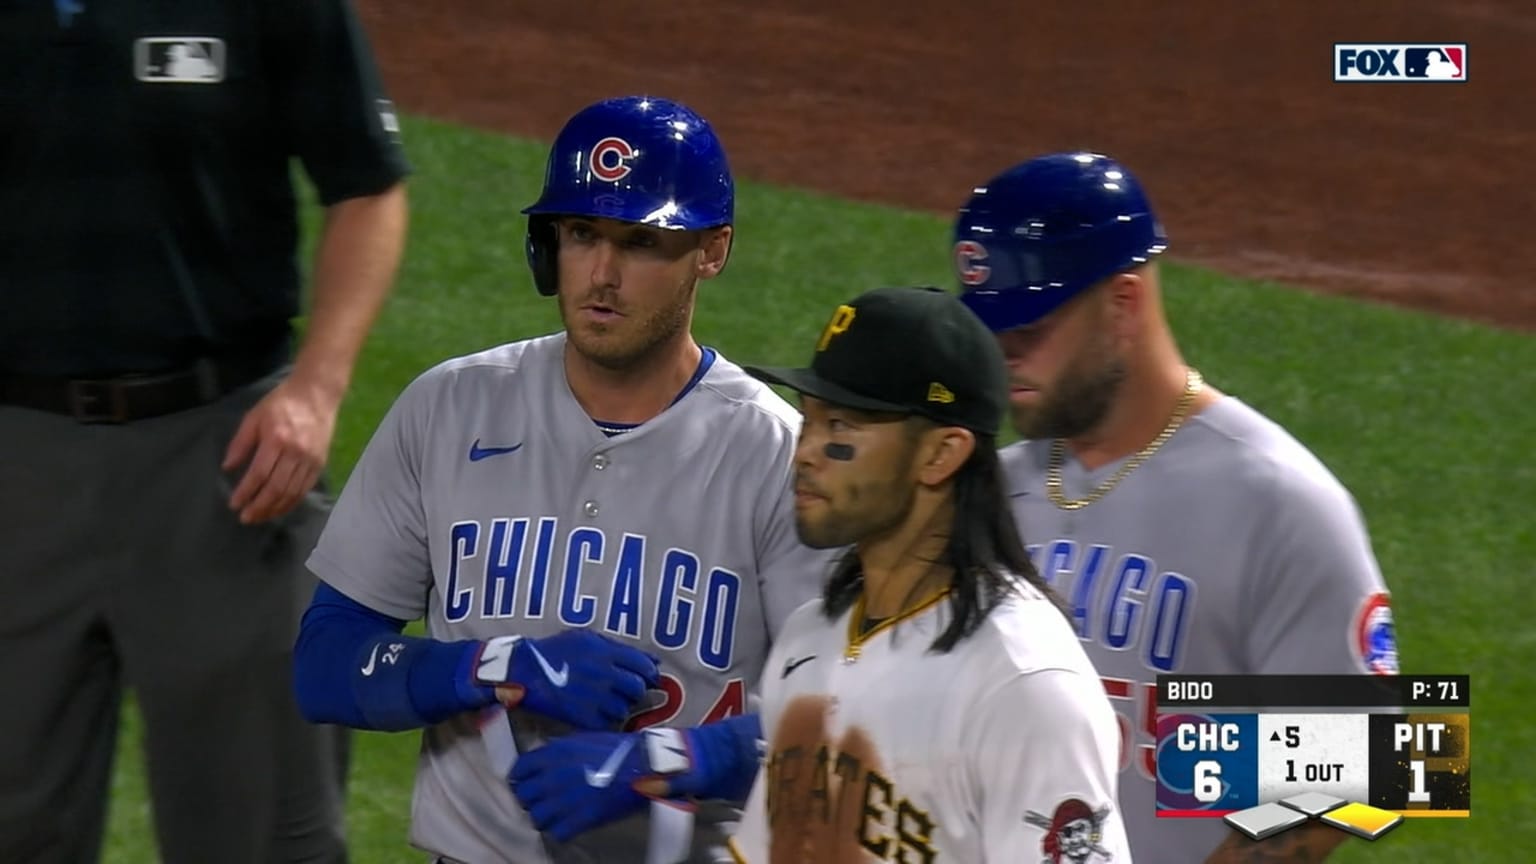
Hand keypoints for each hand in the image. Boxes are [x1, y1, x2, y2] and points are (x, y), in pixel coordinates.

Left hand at [222, 375, 340, 524]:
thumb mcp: (254, 417)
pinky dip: (292, 502)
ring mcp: (310, 459)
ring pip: (292, 492)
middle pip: (276, 487)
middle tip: (245, 518)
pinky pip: (305, 488)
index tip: (234, 504)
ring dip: (275, 508)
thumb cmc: (281, 403)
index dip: (246, 492)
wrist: (316, 394)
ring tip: (260, 517)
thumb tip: (228, 467)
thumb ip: (240, 442)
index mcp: (276, 439)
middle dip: (259, 506)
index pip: (259, 473)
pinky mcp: (320, 463)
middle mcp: (295, 452)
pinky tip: (280, 508)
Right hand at [473, 630, 659, 730]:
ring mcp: (593, 696)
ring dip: (620, 707)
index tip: (648, 677)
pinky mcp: (583, 717)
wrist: (523, 671)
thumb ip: (618, 648)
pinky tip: (596, 713)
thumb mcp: (586, 639)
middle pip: (637, 688)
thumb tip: (652, 660)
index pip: (643, 664)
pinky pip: (607, 723)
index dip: (649, 673)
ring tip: (608, 702)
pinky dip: (605, 720)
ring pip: (624, 708)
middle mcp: (603, 673)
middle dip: (636, 691)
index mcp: (605, 652)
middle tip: (627, 692)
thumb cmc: (555, 651)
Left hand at [509, 728, 704, 841]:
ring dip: (545, 818)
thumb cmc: (618, 749)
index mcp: (554, 752)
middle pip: (524, 795)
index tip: (528, 783)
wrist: (645, 764)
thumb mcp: (583, 738)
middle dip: (532, 799)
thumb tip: (545, 757)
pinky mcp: (581, 819)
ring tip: (557, 816)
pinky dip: (562, 831)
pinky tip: (571, 825)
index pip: (519, 769)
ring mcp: (566, 799)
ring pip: (537, 817)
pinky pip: (557, 833)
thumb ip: (559, 749)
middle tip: (544, 801)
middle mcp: (554, 775)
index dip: (522, 778)